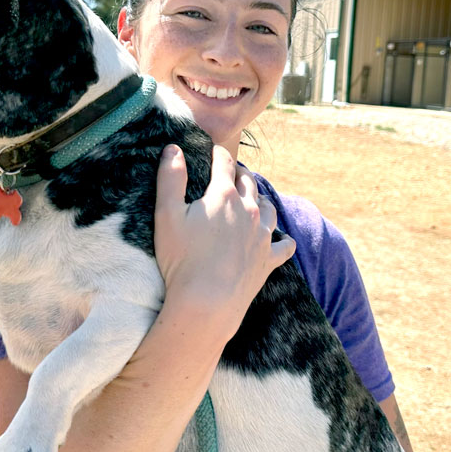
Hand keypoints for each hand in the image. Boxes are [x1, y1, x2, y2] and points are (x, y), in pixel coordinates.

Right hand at [153, 144, 295, 337]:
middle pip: (249, 181)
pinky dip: (283, 240)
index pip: (224, 162)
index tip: (213, 151)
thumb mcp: (166, 214)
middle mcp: (249, 210)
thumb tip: (173, 148)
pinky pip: (284, 246)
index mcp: (224, 195)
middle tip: (231, 173)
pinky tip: (283, 240)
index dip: (217, 153)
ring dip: (259, 199)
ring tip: (252, 200)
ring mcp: (262, 236)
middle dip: (239, 173)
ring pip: (268, 208)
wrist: (207, 303)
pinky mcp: (268, 260)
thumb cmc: (182, 259)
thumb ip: (170, 178)